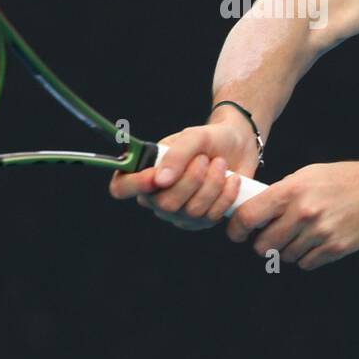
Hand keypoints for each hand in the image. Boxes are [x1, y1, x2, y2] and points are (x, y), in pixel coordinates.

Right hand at [108, 121, 256, 230]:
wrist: (237, 145)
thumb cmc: (209, 138)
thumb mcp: (193, 137)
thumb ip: (176, 155)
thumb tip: (161, 180)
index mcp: (145, 170)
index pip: (121, 187)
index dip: (135, 185)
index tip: (157, 177)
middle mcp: (156, 196)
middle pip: (165, 204)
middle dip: (192, 180)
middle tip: (204, 158)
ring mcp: (177, 213)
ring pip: (191, 212)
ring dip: (212, 184)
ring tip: (220, 164)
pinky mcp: (199, 221)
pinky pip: (210, 218)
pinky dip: (225, 196)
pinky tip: (231, 180)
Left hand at [227, 161, 358, 268]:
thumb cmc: (341, 180)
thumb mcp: (306, 175)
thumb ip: (280, 192)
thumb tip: (252, 210)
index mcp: (291, 190)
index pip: (249, 217)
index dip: (236, 229)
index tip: (237, 233)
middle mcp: (303, 212)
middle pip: (263, 245)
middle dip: (263, 244)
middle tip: (271, 236)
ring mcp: (319, 232)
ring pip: (284, 257)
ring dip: (286, 250)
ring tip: (300, 234)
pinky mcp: (334, 248)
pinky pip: (305, 264)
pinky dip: (305, 257)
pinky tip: (315, 241)